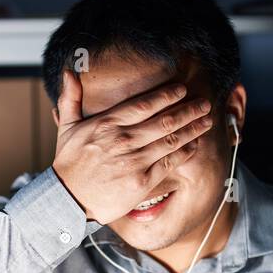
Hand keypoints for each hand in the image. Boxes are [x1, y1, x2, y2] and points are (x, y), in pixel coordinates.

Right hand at [50, 69, 214, 224]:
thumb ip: (71, 98)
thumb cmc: (69, 164)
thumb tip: (68, 72)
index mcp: (107, 124)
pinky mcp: (141, 182)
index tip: (182, 90)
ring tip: (206, 121)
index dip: (166, 95)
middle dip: (188, 110)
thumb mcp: (66, 127)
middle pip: (164, 121)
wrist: (67, 200)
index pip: (144, 105)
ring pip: (170, 140)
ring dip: (192, 129)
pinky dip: (184, 152)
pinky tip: (194, 145)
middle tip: (204, 104)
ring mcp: (133, 162)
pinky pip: (168, 163)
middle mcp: (123, 140)